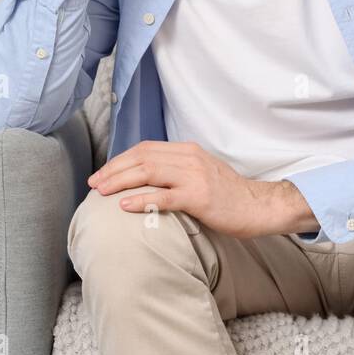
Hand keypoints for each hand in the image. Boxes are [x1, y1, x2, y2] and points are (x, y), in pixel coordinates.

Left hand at [86, 140, 317, 238]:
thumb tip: (146, 179)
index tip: (102, 174)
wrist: (259, 206)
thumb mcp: (201, 173)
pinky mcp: (199, 197)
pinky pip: (164, 196)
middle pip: (142, 157)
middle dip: (114, 170)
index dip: (120, 160)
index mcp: (188, 151)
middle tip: (94, 184)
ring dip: (120, 181)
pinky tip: (125, 206)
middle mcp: (190, 158)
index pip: (145, 149)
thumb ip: (177, 171)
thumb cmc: (229, 195)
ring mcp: (195, 176)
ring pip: (148, 172)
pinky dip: (141, 199)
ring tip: (101, 193)